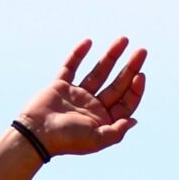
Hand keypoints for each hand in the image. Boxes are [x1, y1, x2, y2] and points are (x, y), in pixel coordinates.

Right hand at [17, 37, 147, 155]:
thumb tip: (134, 119)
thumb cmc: (66, 140)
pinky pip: (71, 67)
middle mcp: (92, 108)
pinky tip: (89, 42)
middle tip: (142, 51)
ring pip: (98, 72)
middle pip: (116, 85)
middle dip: (130, 68)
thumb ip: (116, 132)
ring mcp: (77, 96)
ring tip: (123, 40)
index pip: (125, 103)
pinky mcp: (60, 86)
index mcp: (102, 121)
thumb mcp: (96, 140)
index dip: (135, 89)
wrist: (36, 134)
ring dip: (111, 56)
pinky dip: (78, 54)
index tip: (139, 75)